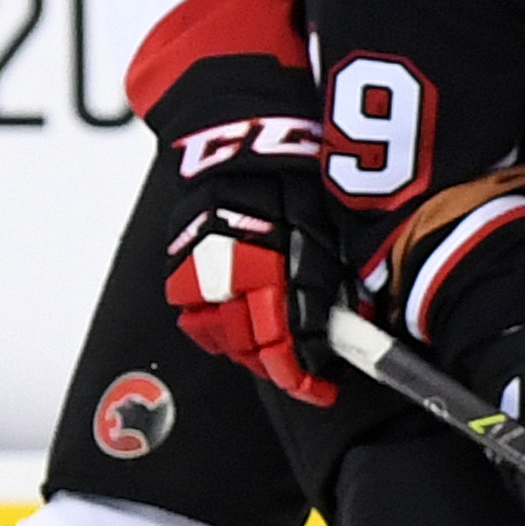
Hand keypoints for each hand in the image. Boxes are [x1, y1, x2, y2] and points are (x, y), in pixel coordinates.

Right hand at [164, 155, 344, 406]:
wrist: (241, 136)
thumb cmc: (288, 176)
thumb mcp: (323, 234)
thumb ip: (328, 287)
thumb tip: (347, 326)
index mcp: (270, 276)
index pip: (282, 350)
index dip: (301, 378)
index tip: (318, 389)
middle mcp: (228, 283)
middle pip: (249, 351)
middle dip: (276, 365)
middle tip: (296, 367)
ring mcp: (197, 276)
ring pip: (217, 338)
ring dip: (243, 348)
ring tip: (265, 344)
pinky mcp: (177, 264)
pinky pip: (191, 313)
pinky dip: (212, 323)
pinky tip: (232, 319)